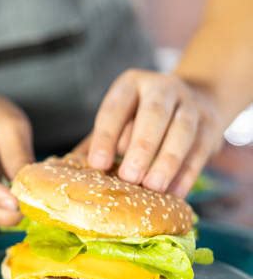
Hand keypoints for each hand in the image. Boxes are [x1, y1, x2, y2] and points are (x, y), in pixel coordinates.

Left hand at [81, 70, 223, 196]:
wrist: (195, 97)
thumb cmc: (141, 117)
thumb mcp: (119, 120)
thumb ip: (99, 142)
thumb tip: (68, 171)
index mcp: (131, 85)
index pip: (115, 109)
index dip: (106, 137)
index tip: (97, 165)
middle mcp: (162, 89)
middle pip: (154, 115)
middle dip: (142, 147)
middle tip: (129, 177)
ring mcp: (190, 104)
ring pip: (182, 130)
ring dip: (167, 160)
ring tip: (153, 187)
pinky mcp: (210, 124)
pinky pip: (200, 149)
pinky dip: (188, 173)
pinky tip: (175, 194)